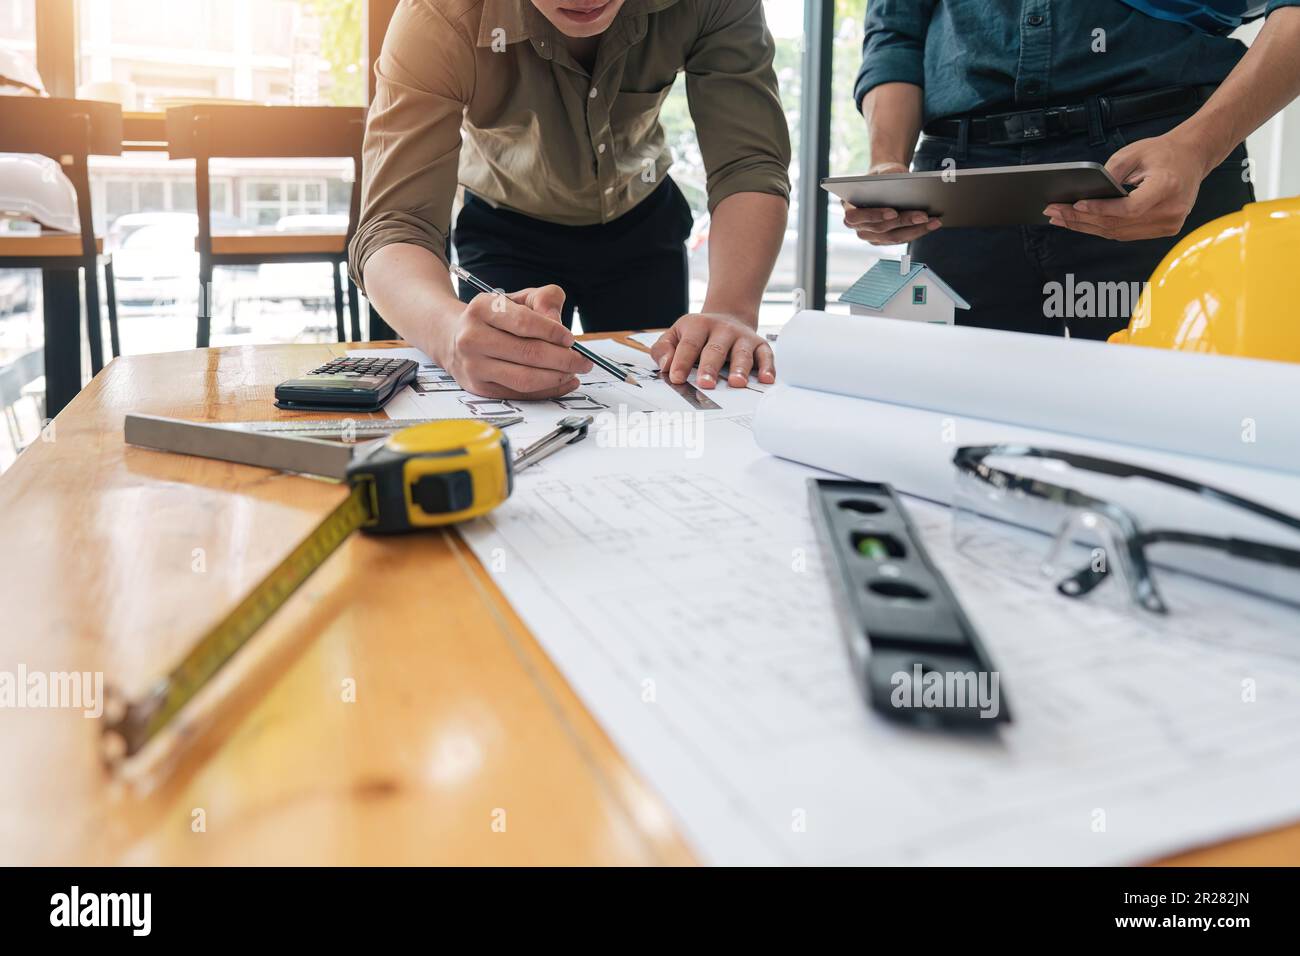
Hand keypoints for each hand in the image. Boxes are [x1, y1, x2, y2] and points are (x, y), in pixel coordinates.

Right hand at [437, 285, 592, 398]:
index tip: (571, 339)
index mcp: (481, 309)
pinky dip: (547, 391)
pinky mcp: (480, 388)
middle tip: (583, 360)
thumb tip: (558, 323)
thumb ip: (544, 299)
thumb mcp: (518, 298)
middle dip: (563, 359)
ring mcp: (474, 366)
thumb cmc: (494, 317)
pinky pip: (521, 394)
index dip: (552, 332)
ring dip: (557, 377)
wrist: (454, 337)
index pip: (523, 322)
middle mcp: (472, 338)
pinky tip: (564, 383)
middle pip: (528, 353)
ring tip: (574, 371)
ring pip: (525, 378)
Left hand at [650, 312, 774, 390]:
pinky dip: (768, 367)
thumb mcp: (675, 334)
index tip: (676, 378)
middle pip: (716, 349)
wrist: (728, 316)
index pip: (689, 344)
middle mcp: (722, 329)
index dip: (681, 361)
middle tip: (706, 384)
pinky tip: (766, 379)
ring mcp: (742, 337)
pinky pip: (766, 356)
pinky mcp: (760, 345)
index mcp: (698, 325)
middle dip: (710, 367)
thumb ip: (663, 349)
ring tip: (736, 383)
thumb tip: (666, 365)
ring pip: (742, 353)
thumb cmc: (698, 333)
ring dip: (740, 368)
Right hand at [842, 162, 941, 244]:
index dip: (874, 216)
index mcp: (849, 209)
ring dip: (915, 230)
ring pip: (893, 237)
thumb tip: (902, 180)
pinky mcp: (886, 240)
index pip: (856, 217)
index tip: (893, 212)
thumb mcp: (883, 170)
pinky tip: (933, 224)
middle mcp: (858, 227)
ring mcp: (871, 236)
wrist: (883, 184)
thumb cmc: (880, 176)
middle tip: (923, 215)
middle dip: (904, 222)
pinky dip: (918, 231)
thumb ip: (888, 172)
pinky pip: (902, 239)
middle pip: (880, 229)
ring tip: (933, 221)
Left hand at [1044, 133, 1208, 240]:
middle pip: (1118, 224)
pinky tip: (1081, 223)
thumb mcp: (1135, 152)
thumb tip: (1083, 194)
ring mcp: (1169, 224)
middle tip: (1053, 212)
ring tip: (1060, 219)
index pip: (1129, 208)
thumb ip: (1110, 173)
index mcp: (1168, 187)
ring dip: (1086, 227)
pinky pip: (1126, 234)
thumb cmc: (1164, 152)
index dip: (1100, 209)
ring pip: (1118, 233)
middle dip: (1081, 219)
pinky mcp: (1164, 230)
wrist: (1193, 157)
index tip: (1074, 205)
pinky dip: (1101, 229)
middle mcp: (1171, 210)